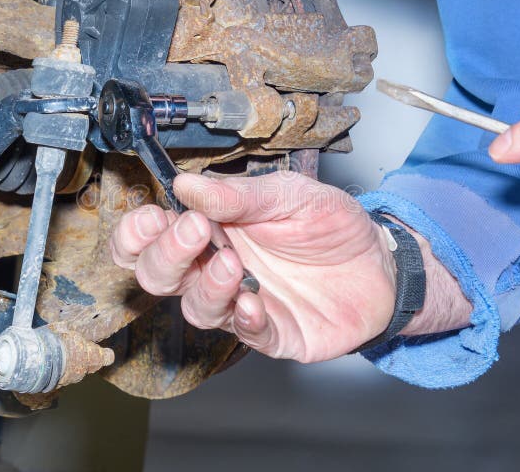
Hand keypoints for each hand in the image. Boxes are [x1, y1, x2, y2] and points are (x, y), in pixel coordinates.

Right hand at [110, 171, 469, 362]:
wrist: (381, 263)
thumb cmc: (331, 225)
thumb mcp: (290, 196)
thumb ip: (240, 196)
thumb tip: (185, 185)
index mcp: (212, 230)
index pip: (153, 237)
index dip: (138, 233)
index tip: (151, 218)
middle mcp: (216, 269)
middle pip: (160, 276)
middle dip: (166, 256)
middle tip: (194, 232)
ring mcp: (241, 304)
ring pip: (197, 309)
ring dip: (206, 288)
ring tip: (232, 265)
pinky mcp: (272, 333)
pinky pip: (246, 334)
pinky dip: (244, 321)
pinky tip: (254, 303)